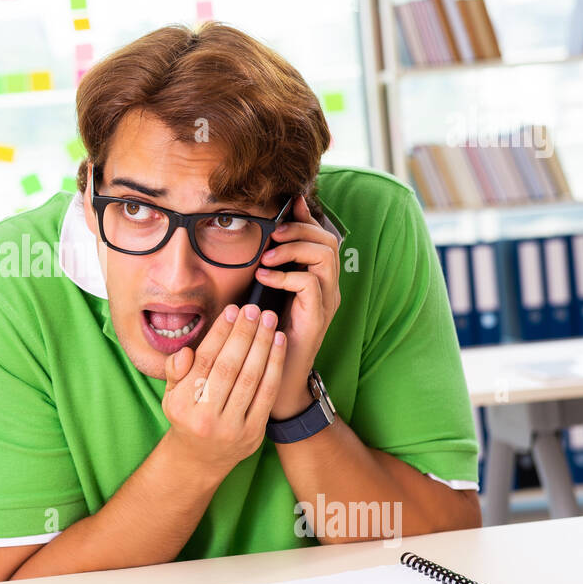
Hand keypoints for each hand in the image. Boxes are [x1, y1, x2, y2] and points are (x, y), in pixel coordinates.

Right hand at [161, 302, 288, 476]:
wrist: (201, 459)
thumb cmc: (186, 416)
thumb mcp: (170, 395)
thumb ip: (175, 371)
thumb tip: (186, 352)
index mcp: (181, 405)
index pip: (203, 361)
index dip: (220, 333)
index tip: (232, 310)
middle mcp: (205, 418)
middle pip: (229, 367)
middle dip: (244, 334)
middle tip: (254, 309)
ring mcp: (231, 428)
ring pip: (251, 378)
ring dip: (263, 345)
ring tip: (269, 320)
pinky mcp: (254, 433)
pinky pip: (266, 394)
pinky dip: (274, 366)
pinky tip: (279, 343)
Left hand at [255, 195, 341, 419]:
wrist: (274, 381)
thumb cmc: (265, 337)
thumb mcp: (262, 295)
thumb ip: (264, 270)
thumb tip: (254, 241)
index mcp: (318, 279)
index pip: (323, 237)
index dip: (308, 217)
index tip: (289, 202)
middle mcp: (328, 288)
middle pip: (328, 241)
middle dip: (299, 229)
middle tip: (272, 233)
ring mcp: (327, 302)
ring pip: (325, 256)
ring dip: (294, 248)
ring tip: (268, 256)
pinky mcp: (318, 317)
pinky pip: (311, 283)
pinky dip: (287, 275)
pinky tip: (266, 278)